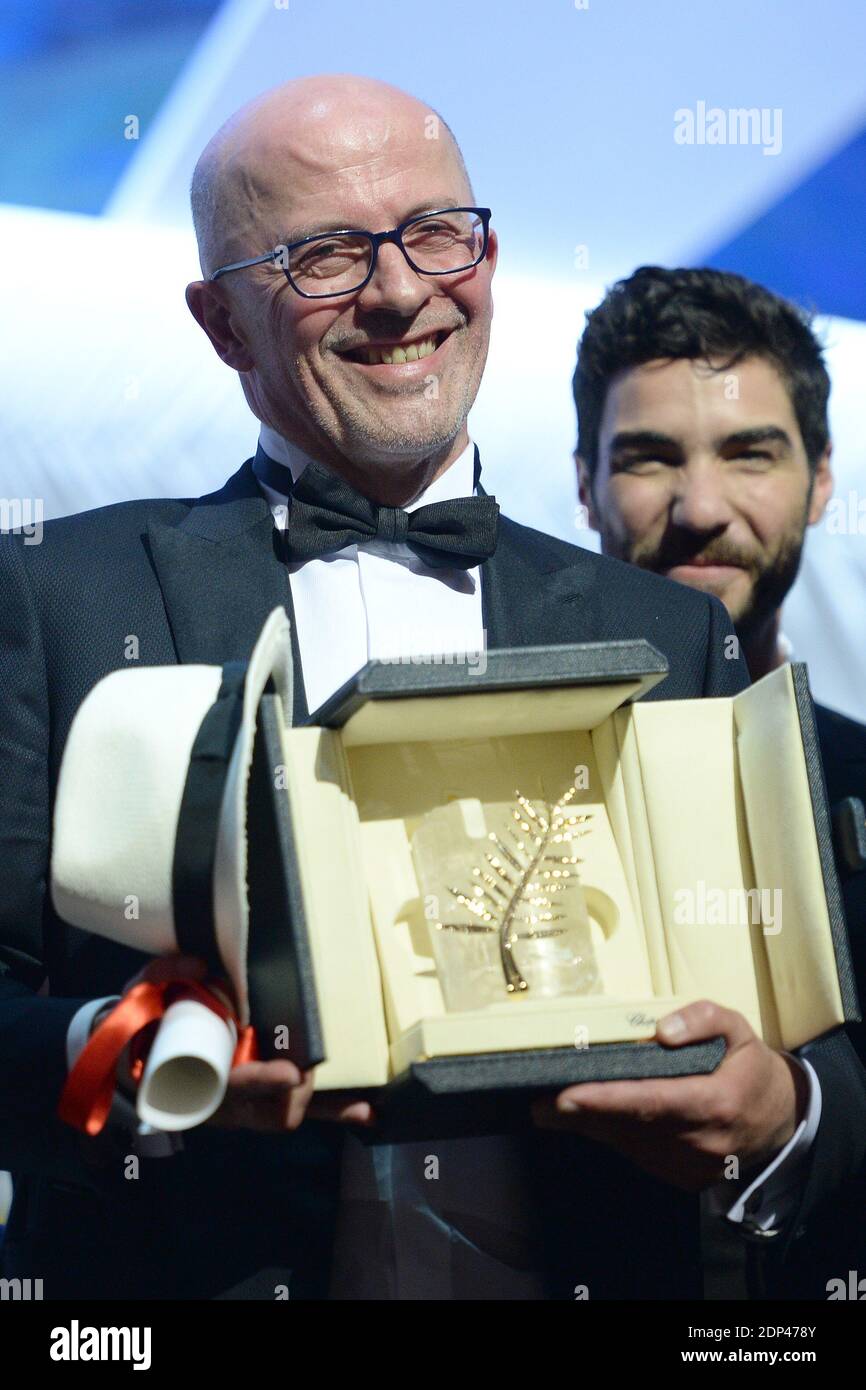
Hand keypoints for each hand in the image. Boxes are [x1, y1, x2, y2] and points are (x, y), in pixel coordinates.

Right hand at [117, 953, 374, 1131]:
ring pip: (294, 1114)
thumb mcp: (140, 996)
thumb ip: (163, 975)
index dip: (261, 1081)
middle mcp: (228, 1102)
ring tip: (365, 1105)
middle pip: (275, 1112)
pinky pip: (303, 1109)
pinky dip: (335, 1110)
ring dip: (328, 1108)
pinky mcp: (265, 1096)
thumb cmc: (143, 1025)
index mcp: (197, 1084)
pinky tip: (369, 1112)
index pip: (236, 1088)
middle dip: (301, 1092)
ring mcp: (250, 1104)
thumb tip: (199, 964)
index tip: (288, 1071)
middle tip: (314, 1064)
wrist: (135, 1055)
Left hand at [531, 1000, 808, 1191]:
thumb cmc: (750, 1067)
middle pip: (629, 1127)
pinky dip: (611, 1135)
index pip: (651, 1102)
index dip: (606, 1101)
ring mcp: (690, 1166)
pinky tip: (588, 1118)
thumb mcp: (739, 1029)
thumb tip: (661, 1030)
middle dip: (581, 1115)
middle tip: (538, 1103)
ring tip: (551, 1107)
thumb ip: (703, 1019)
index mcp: (715, 1103)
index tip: (566, 1096)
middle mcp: (700, 1142)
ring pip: (628, 1144)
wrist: (780, 1122)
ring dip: (590, 1125)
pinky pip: (637, 1153)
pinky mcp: (681, 1178)